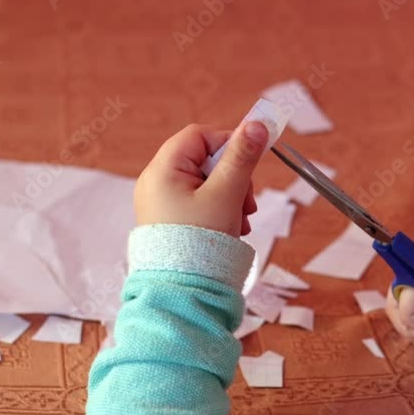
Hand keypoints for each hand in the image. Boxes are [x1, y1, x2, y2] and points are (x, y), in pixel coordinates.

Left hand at [134, 122, 268, 235]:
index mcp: (162, 170)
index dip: (228, 144)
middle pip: (203, 160)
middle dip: (232, 177)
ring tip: (240, 220)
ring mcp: (160, 204)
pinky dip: (218, 210)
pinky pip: (197, 203)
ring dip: (229, 196)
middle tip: (247, 202)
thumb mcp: (226, 194)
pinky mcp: (168, 221)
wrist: (182, 290)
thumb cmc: (199, 243)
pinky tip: (230, 228)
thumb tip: (258, 124)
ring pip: (204, 183)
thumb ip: (242, 158)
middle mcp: (155, 183)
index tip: (249, 164)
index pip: (199, 136)